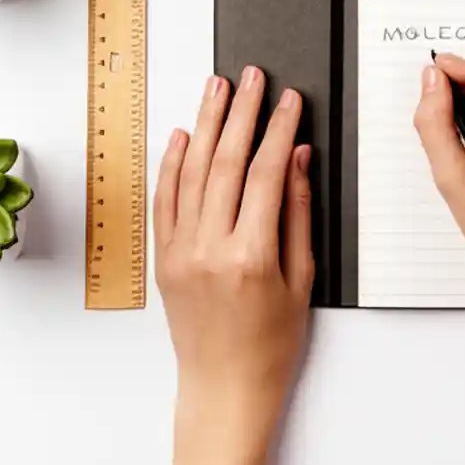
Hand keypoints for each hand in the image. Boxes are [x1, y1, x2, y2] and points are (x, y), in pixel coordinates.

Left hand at [154, 67, 313, 464]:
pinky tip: (184, 134)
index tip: (289, 101)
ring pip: (190, 173)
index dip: (279, 129)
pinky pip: (164, 200)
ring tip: (217, 89)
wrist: (226, 386)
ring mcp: (180, 252)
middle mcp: (209, 248)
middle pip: (225, 162)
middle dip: (242, 113)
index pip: (266, 173)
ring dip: (206, 124)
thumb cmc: (271, 343)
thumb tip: (297, 159)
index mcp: (251, 255)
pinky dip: (172, 164)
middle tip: (252, 77)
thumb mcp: (301, 278)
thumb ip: (298, 214)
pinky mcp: (163, 258)